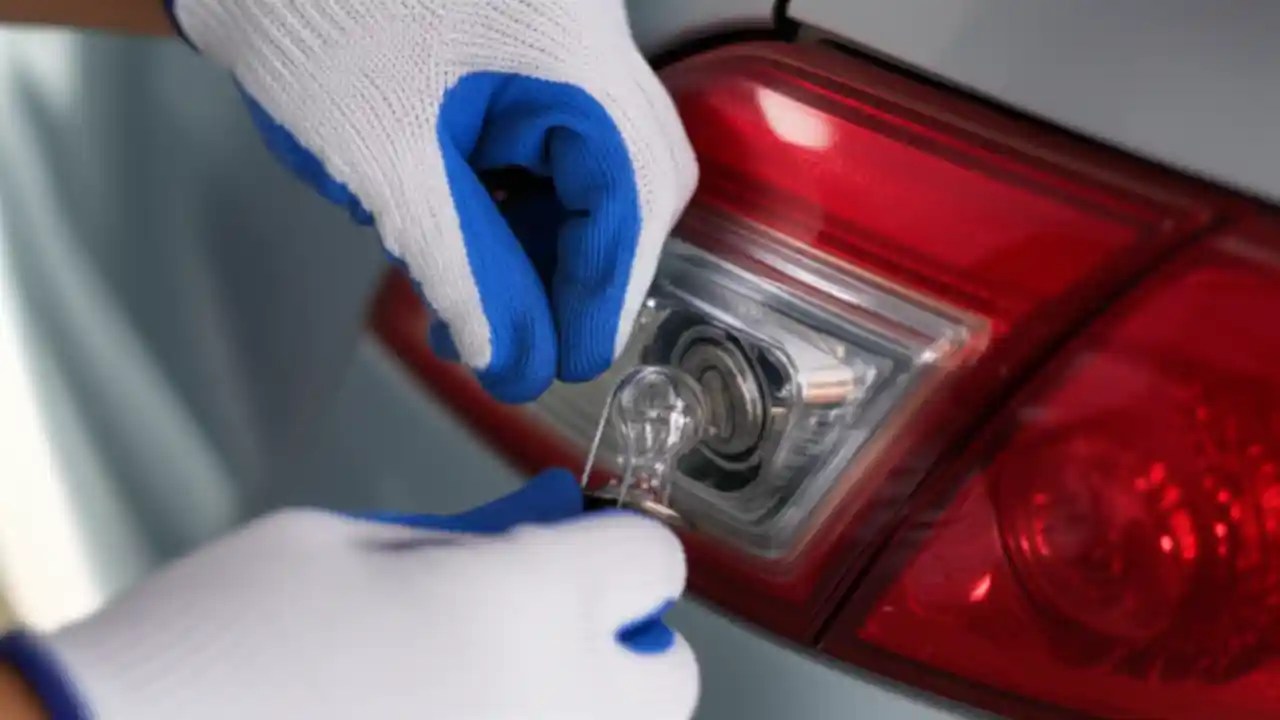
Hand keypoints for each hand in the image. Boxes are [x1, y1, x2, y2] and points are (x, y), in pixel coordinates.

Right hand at [0, 471, 698, 719]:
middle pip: (667, 671)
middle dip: (616, 638)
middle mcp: (556, 711)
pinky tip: (439, 719)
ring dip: (579, 701)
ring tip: (476, 682)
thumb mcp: (338, 544)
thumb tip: (538, 520)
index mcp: (524, 609)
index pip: (649, 560)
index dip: (612, 540)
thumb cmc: (210, 653)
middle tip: (536, 620)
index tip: (579, 540)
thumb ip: (460, 535)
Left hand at [165, 0, 698, 402]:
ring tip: (469, 306)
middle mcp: (581, 35)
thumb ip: (463, 271)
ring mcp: (558, 43)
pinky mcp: (525, 59)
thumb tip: (516, 360)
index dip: (603, 292)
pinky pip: (549, 151)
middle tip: (522, 341)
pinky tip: (466, 250)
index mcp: (565, 45)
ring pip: (588, 175)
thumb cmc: (304, 19)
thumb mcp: (388, 162)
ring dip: (540, 249)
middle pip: (626, 182)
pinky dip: (516, 211)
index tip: (566, 359)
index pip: (629, 189)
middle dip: (574, 272)